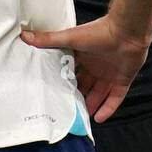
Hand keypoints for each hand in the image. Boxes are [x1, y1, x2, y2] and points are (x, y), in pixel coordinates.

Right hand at [21, 13, 151, 123]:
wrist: (126, 33)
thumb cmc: (99, 32)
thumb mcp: (70, 38)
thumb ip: (49, 40)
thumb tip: (25, 36)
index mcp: (82, 57)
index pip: (71, 73)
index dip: (64, 83)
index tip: (54, 95)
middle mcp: (95, 68)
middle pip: (84, 87)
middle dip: (77, 98)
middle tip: (67, 111)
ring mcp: (109, 76)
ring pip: (98, 95)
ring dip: (91, 106)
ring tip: (81, 119)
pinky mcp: (122, 82)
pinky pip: (114, 99)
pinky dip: (108, 109)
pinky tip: (99, 118)